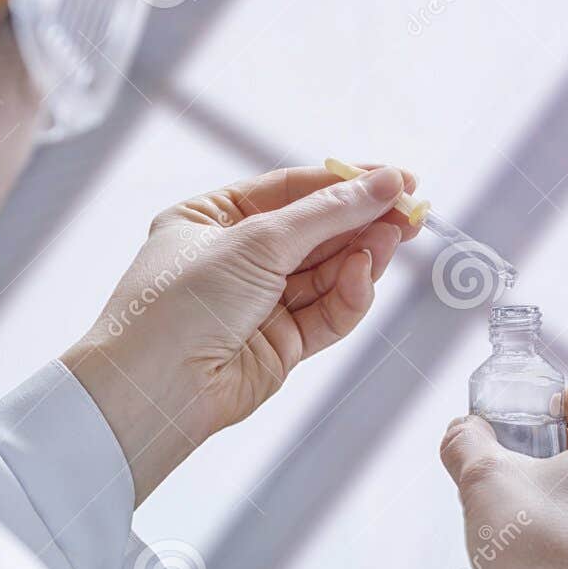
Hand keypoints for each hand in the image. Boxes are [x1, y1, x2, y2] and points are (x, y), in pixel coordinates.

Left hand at [62, 165, 416, 502]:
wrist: (155, 390)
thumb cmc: (178, 305)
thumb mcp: (255, 241)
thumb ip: (326, 214)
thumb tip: (383, 183)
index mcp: (212, 219)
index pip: (290, 190)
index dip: (345, 182)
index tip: (396, 178)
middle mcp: (235, 259)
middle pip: (315, 231)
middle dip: (363, 220)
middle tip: (412, 209)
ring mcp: (258, 303)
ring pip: (326, 272)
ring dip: (362, 254)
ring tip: (394, 238)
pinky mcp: (280, 344)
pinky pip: (326, 312)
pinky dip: (349, 294)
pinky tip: (365, 274)